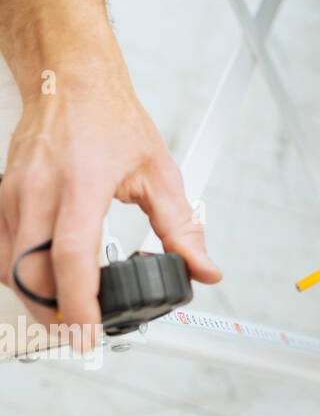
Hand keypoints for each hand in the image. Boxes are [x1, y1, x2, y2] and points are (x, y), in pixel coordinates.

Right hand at [0, 70, 222, 347]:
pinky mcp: (1, 197)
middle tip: (81, 332)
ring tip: (69, 311)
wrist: (71, 82)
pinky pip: (0, 249)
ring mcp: (13, 194)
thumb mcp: (159, 172)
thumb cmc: (112, 120)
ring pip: (9, 266)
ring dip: (36, 296)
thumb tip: (203, 269)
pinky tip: (46, 279)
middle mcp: (39, 191)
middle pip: (30, 272)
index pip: (71, 257)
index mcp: (82, 184)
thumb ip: (182, 227)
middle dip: (53, 313)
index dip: (79, 303)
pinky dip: (19, 273)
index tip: (88, 332)